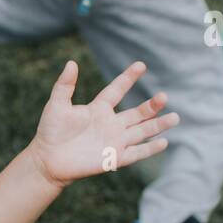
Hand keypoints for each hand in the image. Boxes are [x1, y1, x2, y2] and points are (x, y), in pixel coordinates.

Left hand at [27, 60, 177, 186]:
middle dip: (152, 105)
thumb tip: (71, 63)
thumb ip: (65, 85)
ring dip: (158, 125)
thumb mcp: (57, 105)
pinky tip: (164, 142)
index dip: (128, 78)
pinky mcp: (114, 158)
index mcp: (98, 109)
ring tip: (175, 117)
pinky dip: (150, 148)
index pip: (117, 90)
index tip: (141, 65)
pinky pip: (137, 152)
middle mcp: (111, 124)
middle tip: (164, 96)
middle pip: (137, 113)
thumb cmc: (50, 132)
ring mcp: (114, 141)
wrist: (47, 160)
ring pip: (142, 131)